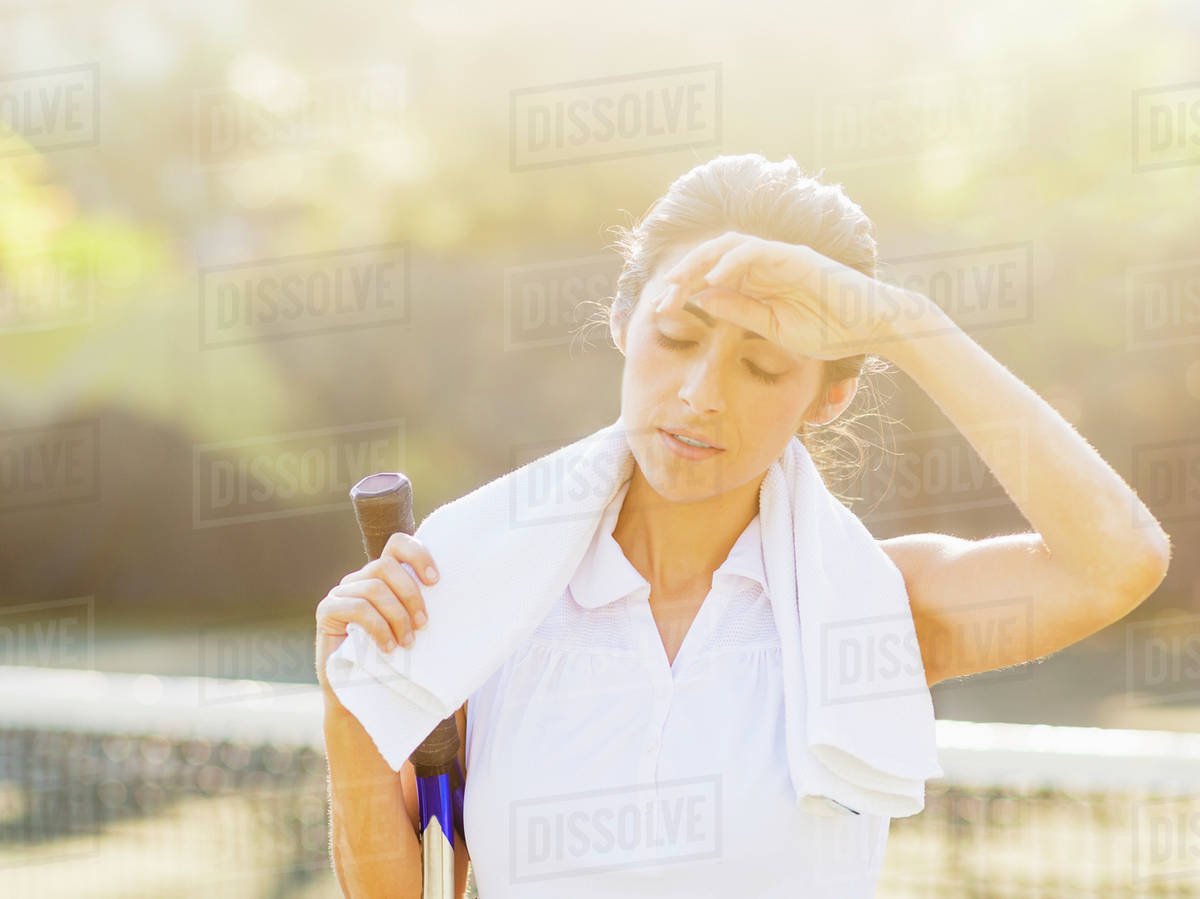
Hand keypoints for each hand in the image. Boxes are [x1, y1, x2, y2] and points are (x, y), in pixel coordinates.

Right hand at [315, 532, 438, 691]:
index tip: (436, 581)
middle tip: (424, 624)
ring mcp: (341, 592)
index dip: (418, 555)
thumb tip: (460, 598)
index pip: (397, 544)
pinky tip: (388, 647)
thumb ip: (423, 609)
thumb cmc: (393, 658)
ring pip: (374, 588)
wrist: (358, 692)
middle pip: (386, 566)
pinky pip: (356, 608)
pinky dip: (378, 628)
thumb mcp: (412, 627)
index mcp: (382, 577)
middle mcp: (360, 579)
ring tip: (408, 642)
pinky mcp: (327, 610)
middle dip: (411, 594)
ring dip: (397, 616)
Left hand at [656, 231, 925, 359]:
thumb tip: (702, 299)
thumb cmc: (831, 330)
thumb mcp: (775, 328)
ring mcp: (781, 257)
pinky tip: (713, 280)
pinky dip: (732, 262)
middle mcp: (766, 264)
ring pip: (729, 246)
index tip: (660, 310)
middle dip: (682, 275)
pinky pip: (757, 251)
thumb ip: (741, 311)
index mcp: (759, 282)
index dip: (683, 290)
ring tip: (677, 284)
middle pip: (713, 257)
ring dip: (699, 263)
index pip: (712, 277)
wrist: (875, 328)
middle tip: (659, 299)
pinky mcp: (796, 256)